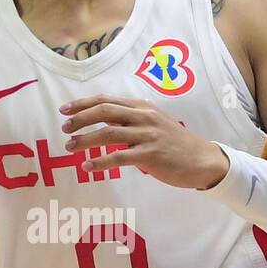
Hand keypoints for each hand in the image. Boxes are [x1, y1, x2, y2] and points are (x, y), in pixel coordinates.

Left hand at [59, 94, 229, 189]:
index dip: (83, 104)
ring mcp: (147, 135)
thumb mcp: (154, 123)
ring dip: (85, 140)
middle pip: (104, 112)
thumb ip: (132, 119)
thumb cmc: (174, 144)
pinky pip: (119, 157)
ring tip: (70, 148)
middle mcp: (144, 117)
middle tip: (64, 128)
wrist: (202, 160)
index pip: (107, 101)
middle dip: (80, 119)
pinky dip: (100, 162)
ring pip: (108, 134)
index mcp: (142, 107)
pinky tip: (88, 167)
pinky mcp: (150, 155)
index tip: (65, 110)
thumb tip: (105, 121)